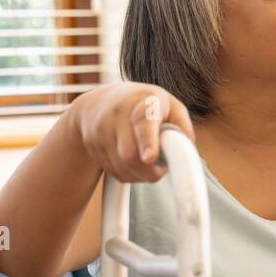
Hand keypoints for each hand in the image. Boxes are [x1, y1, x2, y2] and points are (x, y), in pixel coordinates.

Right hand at [73, 82, 195, 181]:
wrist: (99, 103)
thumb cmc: (144, 105)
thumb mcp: (169, 106)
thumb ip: (181, 126)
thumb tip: (185, 150)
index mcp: (146, 101)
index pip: (144, 121)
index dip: (148, 141)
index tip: (150, 157)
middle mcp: (119, 112)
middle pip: (131, 156)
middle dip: (149, 172)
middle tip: (159, 169)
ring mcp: (101, 127)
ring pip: (122, 168)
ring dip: (139, 175)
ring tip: (146, 162)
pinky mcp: (90, 143)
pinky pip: (113, 172)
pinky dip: (126, 174)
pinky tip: (130, 160)